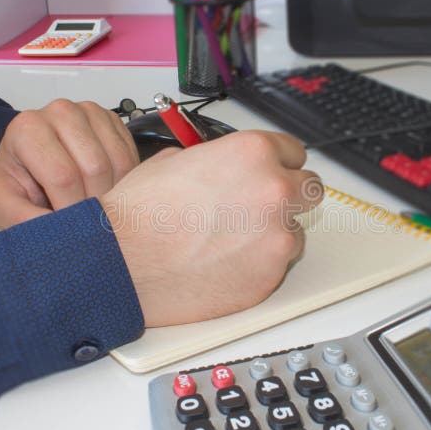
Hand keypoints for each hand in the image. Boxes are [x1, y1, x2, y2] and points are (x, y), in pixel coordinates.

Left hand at [0, 99, 139, 227]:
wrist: (32, 164)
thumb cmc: (20, 184)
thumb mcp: (6, 206)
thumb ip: (24, 220)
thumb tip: (59, 236)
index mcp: (28, 129)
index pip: (63, 175)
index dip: (72, 208)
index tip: (71, 229)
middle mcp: (60, 112)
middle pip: (95, 167)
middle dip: (95, 203)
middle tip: (87, 221)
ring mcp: (90, 112)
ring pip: (118, 162)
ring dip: (114, 194)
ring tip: (97, 207)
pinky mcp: (112, 120)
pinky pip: (131, 156)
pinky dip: (126, 181)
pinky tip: (108, 191)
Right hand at [99, 130, 323, 326]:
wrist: (120, 263)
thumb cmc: (138, 215)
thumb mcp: (176, 160)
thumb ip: (220, 160)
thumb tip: (230, 167)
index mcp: (252, 153)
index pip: (295, 152)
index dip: (279, 164)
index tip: (273, 174)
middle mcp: (273, 191)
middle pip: (310, 189)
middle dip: (288, 196)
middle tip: (259, 208)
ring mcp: (276, 238)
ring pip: (296, 233)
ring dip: (273, 235)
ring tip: (229, 243)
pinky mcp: (270, 277)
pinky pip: (277, 267)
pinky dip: (258, 266)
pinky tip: (223, 264)